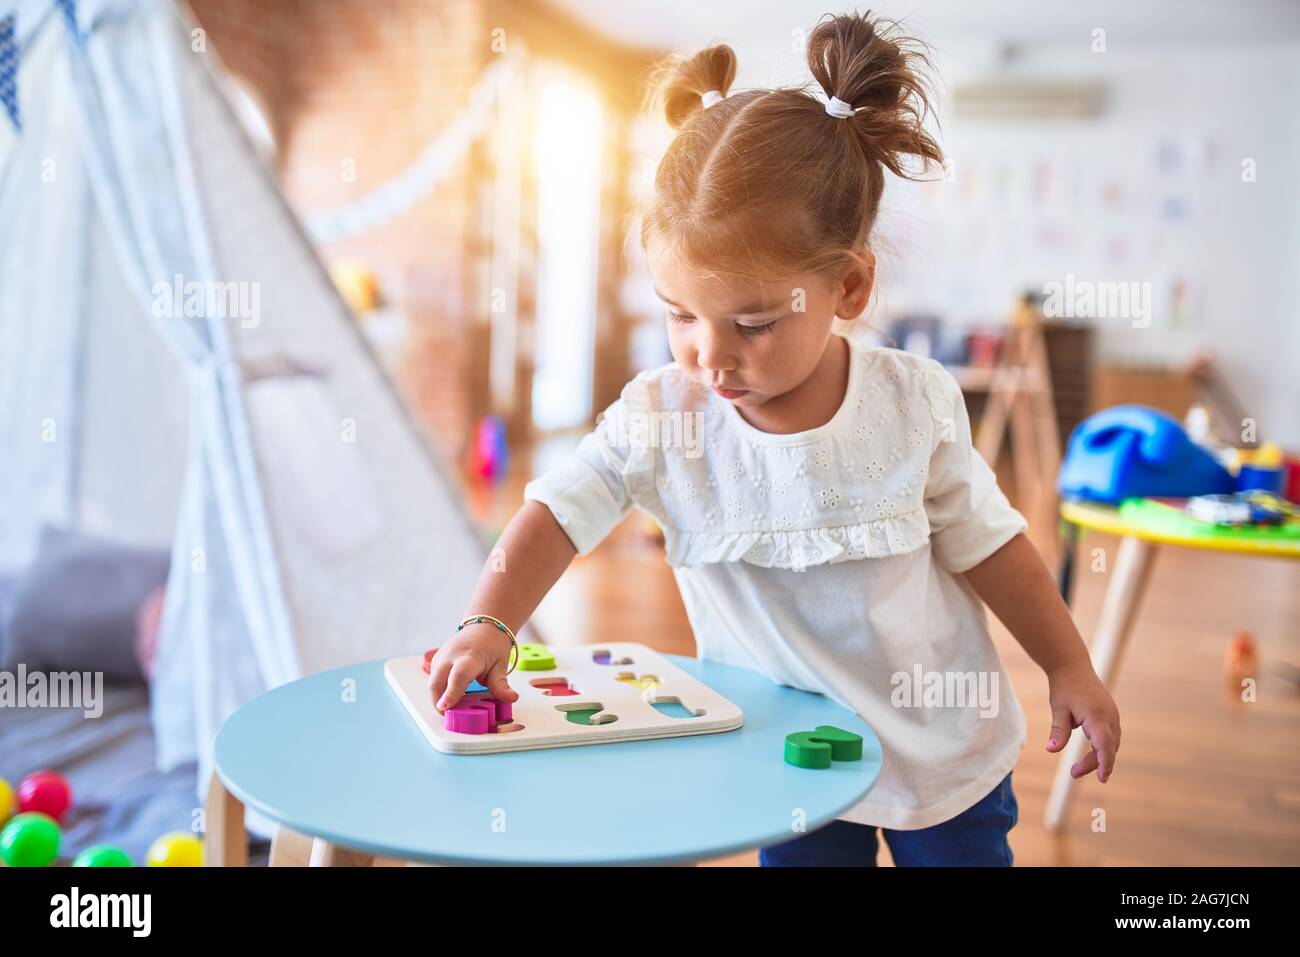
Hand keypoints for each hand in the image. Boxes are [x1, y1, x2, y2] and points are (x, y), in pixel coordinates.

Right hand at [426, 622, 519, 713]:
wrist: (483, 626)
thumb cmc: (493, 646)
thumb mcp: (500, 666)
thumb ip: (501, 685)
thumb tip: (511, 699)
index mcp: (470, 656)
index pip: (459, 675)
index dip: (451, 692)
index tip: (444, 707)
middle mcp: (451, 656)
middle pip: (436, 682)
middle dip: (439, 702)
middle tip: (450, 716)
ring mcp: (441, 657)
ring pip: (432, 682)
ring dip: (438, 697)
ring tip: (454, 707)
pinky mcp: (436, 660)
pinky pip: (434, 679)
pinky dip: (439, 691)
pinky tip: (452, 695)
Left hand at [1045, 660, 1120, 782]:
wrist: (1072, 666)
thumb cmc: (1064, 687)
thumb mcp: (1058, 709)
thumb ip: (1058, 731)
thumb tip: (1051, 750)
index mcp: (1096, 715)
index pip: (1104, 744)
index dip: (1104, 762)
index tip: (1101, 778)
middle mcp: (1109, 716)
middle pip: (1108, 748)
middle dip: (1094, 764)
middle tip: (1073, 772)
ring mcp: (1112, 715)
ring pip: (1111, 744)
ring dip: (1098, 757)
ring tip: (1076, 768)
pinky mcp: (1111, 715)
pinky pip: (1111, 737)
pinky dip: (1102, 748)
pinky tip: (1090, 755)